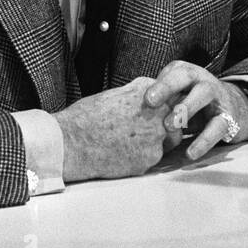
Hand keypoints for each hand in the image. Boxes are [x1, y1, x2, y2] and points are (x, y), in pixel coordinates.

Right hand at [53, 78, 181, 182]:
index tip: (156, 115)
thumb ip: (138, 97)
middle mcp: (158, 109)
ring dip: (159, 143)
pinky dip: (144, 158)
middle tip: (146, 132)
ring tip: (133, 144)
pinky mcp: (150, 157)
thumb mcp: (115, 94)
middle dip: (167, 126)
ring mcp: (156, 134)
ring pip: (170, 141)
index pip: (171, 97)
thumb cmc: (85, 117)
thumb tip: (149, 101)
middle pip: (176, 118)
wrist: (71, 142)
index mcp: (148, 89)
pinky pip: (155, 158)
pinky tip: (124, 156)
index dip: (164, 109)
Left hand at [143, 61, 247, 160]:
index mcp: (187, 73)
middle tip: (151, 104)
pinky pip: (217, 128)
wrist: (232, 108)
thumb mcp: (177, 96)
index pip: (173, 72)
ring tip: (169, 126)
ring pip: (204, 95)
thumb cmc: (192, 102)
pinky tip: (190, 154)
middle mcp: (202, 80)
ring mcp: (216, 97)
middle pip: (187, 76)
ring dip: (186, 108)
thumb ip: (158, 99)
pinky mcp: (228, 118)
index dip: (160, 83)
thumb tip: (129, 110)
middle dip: (168, 88)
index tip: (146, 99)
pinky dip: (203, 141)